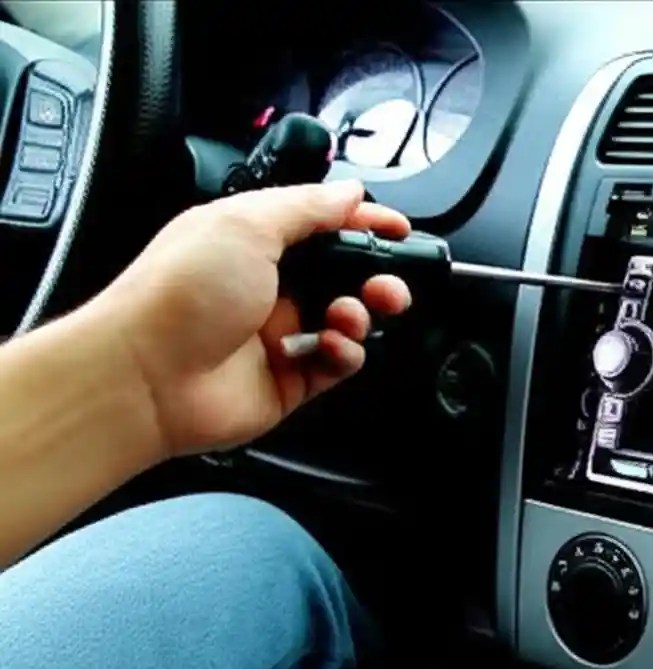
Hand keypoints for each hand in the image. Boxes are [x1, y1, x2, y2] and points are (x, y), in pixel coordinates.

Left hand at [95, 179, 411, 456]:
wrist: (145, 376)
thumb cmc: (179, 293)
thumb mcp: (247, 223)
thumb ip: (308, 206)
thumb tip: (350, 192)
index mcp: (254, 241)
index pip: (323, 226)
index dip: (363, 224)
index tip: (397, 228)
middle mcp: (267, 287)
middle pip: (344, 277)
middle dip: (376, 277)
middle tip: (387, 284)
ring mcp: (278, 335)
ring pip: (347, 322)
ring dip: (362, 316)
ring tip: (349, 316)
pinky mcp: (287, 380)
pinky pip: (337, 365)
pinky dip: (345, 355)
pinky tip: (331, 347)